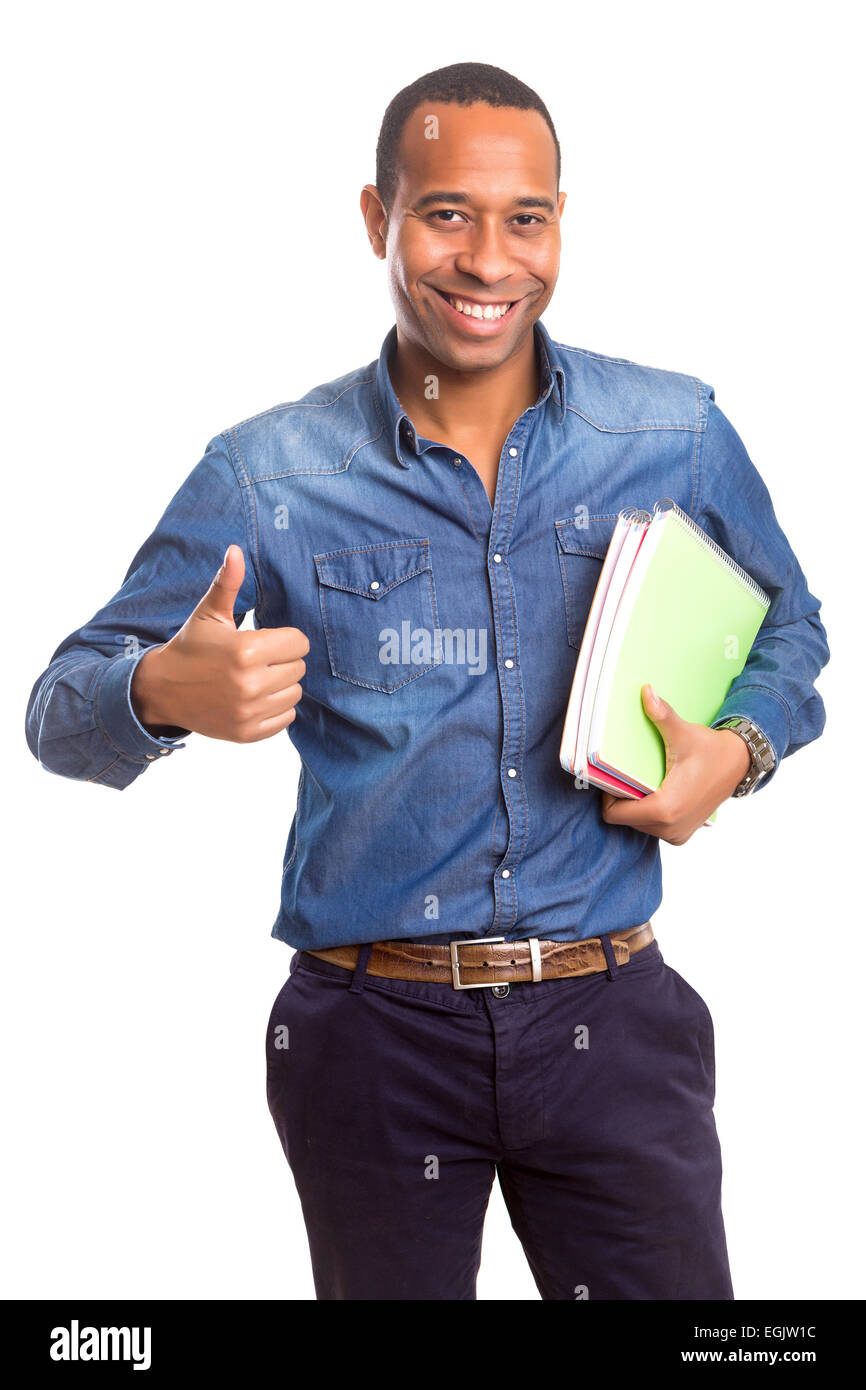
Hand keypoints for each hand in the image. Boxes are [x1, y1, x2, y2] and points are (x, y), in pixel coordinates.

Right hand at [131, 545, 308, 742]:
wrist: (162, 690)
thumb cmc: (191, 646)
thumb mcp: (209, 613)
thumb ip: (227, 582)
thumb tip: (236, 550)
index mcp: (246, 650)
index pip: (300, 643)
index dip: (284, 639)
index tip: (265, 640)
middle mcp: (250, 683)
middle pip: (299, 668)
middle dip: (283, 662)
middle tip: (257, 661)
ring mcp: (249, 711)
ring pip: (295, 694)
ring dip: (281, 686)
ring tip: (256, 679)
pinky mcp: (247, 733)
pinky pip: (286, 718)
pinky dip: (276, 709)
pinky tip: (254, 699)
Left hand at [600, 683, 751, 843]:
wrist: (739, 765)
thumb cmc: (711, 751)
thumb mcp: (684, 733)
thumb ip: (662, 715)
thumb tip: (646, 691)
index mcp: (665, 809)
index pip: (614, 813)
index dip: (608, 794)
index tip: (613, 774)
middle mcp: (670, 829)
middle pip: (624, 818)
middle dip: (622, 797)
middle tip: (628, 773)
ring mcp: (676, 835)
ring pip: (637, 824)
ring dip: (636, 805)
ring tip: (643, 781)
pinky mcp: (681, 835)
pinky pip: (652, 827)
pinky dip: (649, 811)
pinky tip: (656, 791)